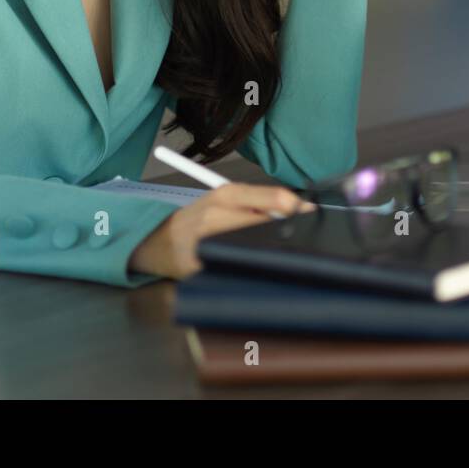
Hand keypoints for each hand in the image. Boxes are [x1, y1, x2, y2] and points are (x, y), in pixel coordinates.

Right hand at [128, 183, 315, 279]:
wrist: (159, 241)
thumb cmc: (201, 219)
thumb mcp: (225, 201)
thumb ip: (259, 201)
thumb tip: (298, 208)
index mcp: (224, 195)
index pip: (273, 198)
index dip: (296, 208)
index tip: (309, 215)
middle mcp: (214, 216)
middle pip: (266, 226)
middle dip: (287, 233)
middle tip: (303, 238)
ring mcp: (204, 243)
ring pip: (251, 250)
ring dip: (270, 254)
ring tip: (279, 256)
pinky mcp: (196, 268)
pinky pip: (232, 270)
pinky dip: (248, 272)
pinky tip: (255, 272)